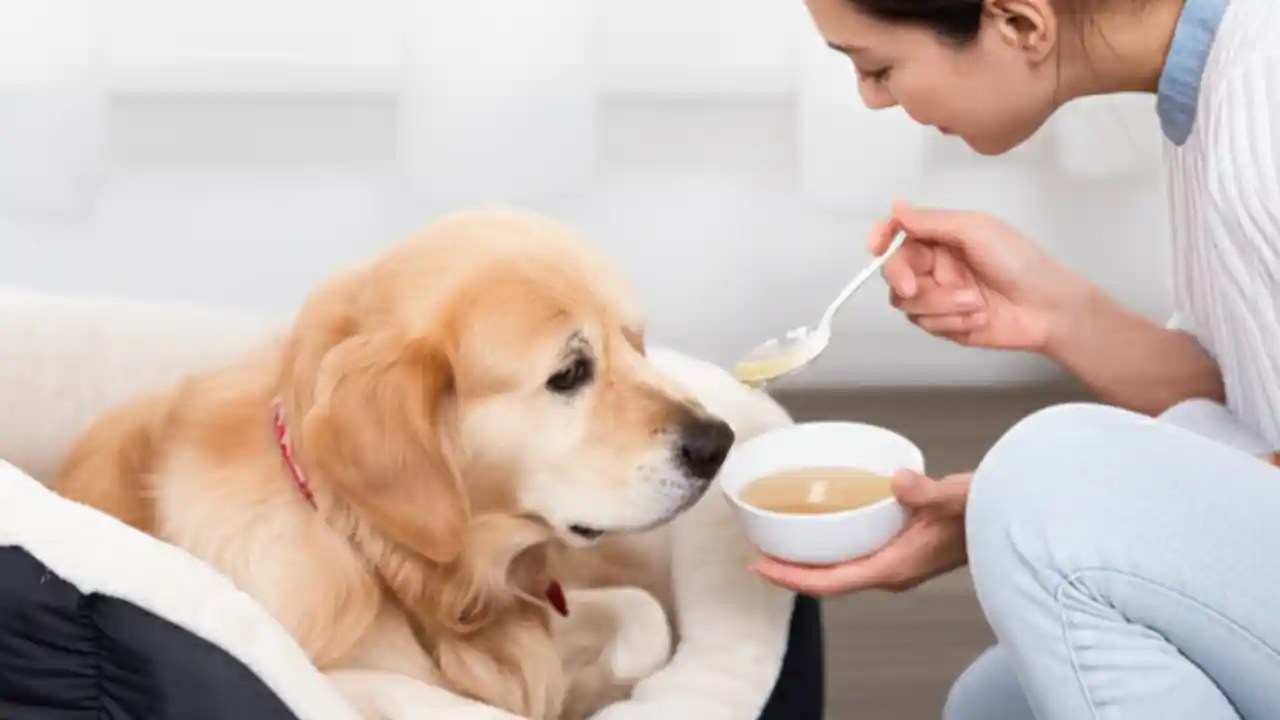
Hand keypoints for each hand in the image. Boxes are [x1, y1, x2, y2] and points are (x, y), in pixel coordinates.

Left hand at [750, 471, 969, 596]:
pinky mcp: (901, 554)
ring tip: (779, 545)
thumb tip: (900, 481)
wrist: (1010, 519)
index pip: (831, 582)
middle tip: (757, 556)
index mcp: (894, 567)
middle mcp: (891, 573)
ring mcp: (896, 566)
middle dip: (791, 573)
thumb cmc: (983, 512)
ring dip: (809, 563)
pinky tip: (821, 531)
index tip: (760, 566)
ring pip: (840, 572)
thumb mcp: (953, 497)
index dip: (792, 577)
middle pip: (829, 582)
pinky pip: (854, 559)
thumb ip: (926, 492)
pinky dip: (830, 551)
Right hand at [869, 200, 1094, 352]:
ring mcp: (937, 296)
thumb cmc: (1019, 262)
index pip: (898, 233)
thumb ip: (931, 221)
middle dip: (904, 279)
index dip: (881, 238)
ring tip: (975, 304)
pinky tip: (979, 319)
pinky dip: (951, 322)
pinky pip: (925, 324)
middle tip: (914, 286)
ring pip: (906, 302)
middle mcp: (934, 265)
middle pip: (893, 271)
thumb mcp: (976, 230)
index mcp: (940, 238)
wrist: (1047, 309)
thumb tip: (895, 206)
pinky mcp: (943, 324)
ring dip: (940, 305)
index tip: (876, 248)